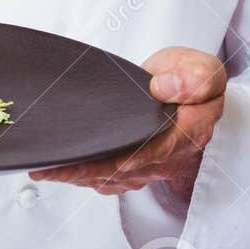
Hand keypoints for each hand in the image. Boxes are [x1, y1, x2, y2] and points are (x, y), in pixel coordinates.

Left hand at [30, 46, 225, 200]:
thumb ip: (195, 79)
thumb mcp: (205, 71)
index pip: (158, 150)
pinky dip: (82, 175)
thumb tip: (162, 89)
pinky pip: (106, 177)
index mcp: (187, 131)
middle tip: (50, 168)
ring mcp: (147, 165)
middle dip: (86, 171)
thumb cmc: (193, 82)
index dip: (133, 157)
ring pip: (109, 177)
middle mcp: (166, 155)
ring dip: (77, 176)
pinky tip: (60, 172)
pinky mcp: (133, 165)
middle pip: (123, 170)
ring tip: (44, 170)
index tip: (109, 161)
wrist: (190, 93)